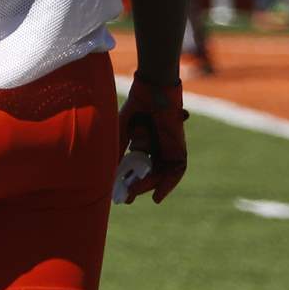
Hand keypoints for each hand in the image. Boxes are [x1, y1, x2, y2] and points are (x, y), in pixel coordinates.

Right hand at [117, 76, 187, 203]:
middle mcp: (156, 148)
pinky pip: (176, 170)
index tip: (119, 194)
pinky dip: (168, 184)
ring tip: (134, 193)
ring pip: (161, 174)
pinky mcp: (179, 148)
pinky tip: (157, 195)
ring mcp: (168, 149)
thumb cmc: (135, 108)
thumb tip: (109, 172)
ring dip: (149, 186)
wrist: (152, 92)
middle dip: (138, 187)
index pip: (137, 167)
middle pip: (149, 173)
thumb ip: (118, 152)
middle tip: (126, 198)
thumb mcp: (121, 134)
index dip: (129, 180)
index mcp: (142, 143)